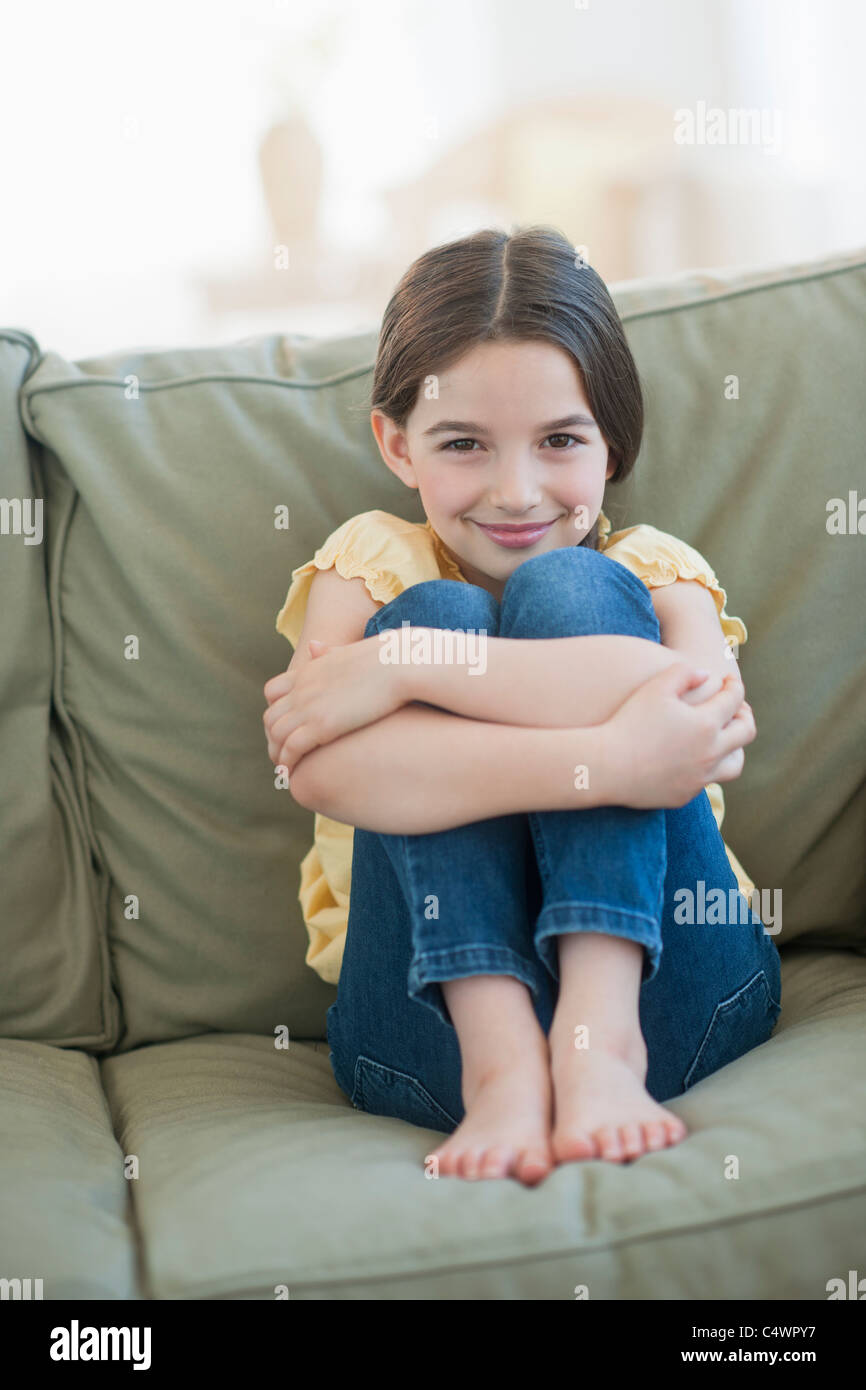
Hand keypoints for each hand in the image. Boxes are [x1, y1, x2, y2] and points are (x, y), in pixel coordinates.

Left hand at [262, 634, 408, 774]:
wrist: (399, 663)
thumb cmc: (387, 658)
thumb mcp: (348, 652)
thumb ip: (329, 653)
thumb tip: (314, 645)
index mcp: (309, 670)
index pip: (273, 691)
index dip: (276, 710)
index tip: (287, 726)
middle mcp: (303, 688)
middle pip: (271, 717)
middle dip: (273, 738)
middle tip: (284, 754)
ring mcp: (310, 707)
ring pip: (276, 735)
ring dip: (277, 754)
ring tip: (286, 770)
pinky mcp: (322, 725)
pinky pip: (291, 748)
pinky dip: (287, 762)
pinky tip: (292, 774)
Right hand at [599, 663, 755, 808]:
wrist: (606, 767)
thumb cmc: (628, 722)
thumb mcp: (654, 688)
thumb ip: (683, 673)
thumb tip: (705, 674)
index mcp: (706, 724)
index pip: (734, 700)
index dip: (735, 686)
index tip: (729, 682)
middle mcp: (710, 753)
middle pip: (745, 732)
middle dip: (744, 715)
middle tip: (736, 708)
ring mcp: (700, 777)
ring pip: (735, 763)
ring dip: (735, 747)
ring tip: (724, 738)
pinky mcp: (686, 794)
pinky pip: (707, 780)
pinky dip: (707, 766)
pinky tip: (694, 756)